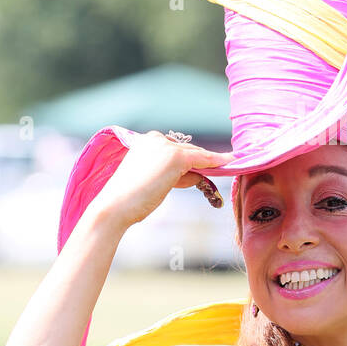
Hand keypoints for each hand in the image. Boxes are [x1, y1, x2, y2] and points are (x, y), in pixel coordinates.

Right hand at [89, 130, 233, 228]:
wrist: (115, 207)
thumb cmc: (129, 200)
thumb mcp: (152, 182)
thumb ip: (173, 174)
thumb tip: (198, 175)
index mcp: (144, 142)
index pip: (173, 150)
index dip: (189, 162)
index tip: (201, 168)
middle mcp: (154, 138)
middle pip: (186, 151)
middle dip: (199, 165)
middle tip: (212, 174)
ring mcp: (165, 147)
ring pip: (195, 156)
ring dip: (208, 166)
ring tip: (222, 169)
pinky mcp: (176, 157)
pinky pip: (204, 158)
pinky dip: (218, 160)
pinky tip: (232, 161)